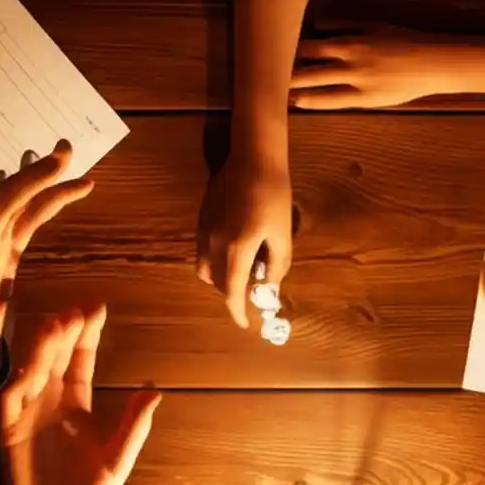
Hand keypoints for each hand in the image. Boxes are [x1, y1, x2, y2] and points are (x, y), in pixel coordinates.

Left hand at [0, 140, 91, 393]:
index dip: (21, 188)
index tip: (52, 168)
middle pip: (4, 201)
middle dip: (33, 175)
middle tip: (66, 150)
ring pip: (16, 209)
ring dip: (42, 184)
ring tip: (71, 160)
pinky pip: (22, 225)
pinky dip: (43, 207)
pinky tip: (61, 192)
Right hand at [1, 304, 160, 484]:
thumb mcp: (119, 458)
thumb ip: (134, 426)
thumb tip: (154, 391)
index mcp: (75, 402)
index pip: (80, 359)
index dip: (87, 334)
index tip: (97, 307)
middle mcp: (49, 402)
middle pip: (55, 357)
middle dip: (64, 333)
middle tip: (76, 310)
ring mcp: (27, 415)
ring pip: (31, 372)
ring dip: (41, 349)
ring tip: (55, 326)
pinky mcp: (9, 435)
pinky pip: (10, 403)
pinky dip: (18, 383)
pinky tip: (29, 368)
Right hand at [196, 151, 292, 328]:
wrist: (254, 159)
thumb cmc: (274, 196)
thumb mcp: (283, 233)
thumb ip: (278, 264)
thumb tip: (269, 285)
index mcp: (237, 249)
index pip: (232, 292)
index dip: (237, 312)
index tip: (246, 324)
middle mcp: (214, 244)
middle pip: (218, 283)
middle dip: (233, 294)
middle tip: (253, 291)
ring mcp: (203, 232)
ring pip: (206, 270)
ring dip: (222, 279)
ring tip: (242, 272)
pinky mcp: (201, 220)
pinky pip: (203, 253)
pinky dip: (215, 263)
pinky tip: (232, 252)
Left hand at [290, 27, 484, 108]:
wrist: (433, 63)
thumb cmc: (403, 42)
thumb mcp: (374, 26)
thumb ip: (346, 25)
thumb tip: (319, 23)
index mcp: (352, 41)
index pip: (312, 46)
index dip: (291, 50)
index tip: (273, 52)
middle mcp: (350, 62)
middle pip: (308, 67)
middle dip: (285, 72)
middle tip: (261, 75)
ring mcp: (357, 84)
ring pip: (317, 87)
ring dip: (294, 89)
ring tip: (273, 92)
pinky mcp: (366, 100)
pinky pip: (334, 102)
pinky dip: (314, 102)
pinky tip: (299, 102)